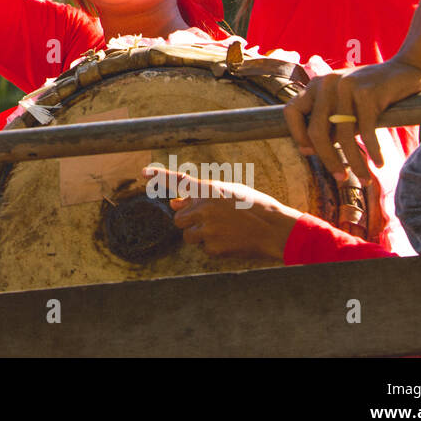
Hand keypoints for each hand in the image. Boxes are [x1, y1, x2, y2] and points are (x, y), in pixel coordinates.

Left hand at [144, 167, 301, 259]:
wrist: (276, 230)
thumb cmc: (256, 209)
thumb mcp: (230, 194)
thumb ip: (201, 198)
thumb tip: (173, 204)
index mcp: (210, 191)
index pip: (179, 180)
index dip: (159, 176)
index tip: (143, 172)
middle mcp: (204, 208)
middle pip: (179, 219)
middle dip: (188, 223)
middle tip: (207, 223)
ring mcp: (208, 228)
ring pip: (188, 236)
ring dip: (200, 236)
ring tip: (224, 232)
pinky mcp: (213, 247)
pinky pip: (205, 249)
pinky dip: (214, 247)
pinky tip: (232, 241)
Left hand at [282, 58, 420, 184]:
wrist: (409, 69)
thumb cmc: (375, 92)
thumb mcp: (346, 101)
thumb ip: (330, 118)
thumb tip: (315, 149)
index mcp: (317, 85)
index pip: (292, 112)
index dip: (297, 135)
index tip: (309, 153)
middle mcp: (327, 84)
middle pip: (317, 131)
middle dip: (328, 159)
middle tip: (340, 177)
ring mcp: (346, 87)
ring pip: (343, 135)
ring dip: (354, 162)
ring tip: (364, 177)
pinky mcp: (367, 93)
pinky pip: (366, 131)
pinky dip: (373, 151)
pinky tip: (378, 163)